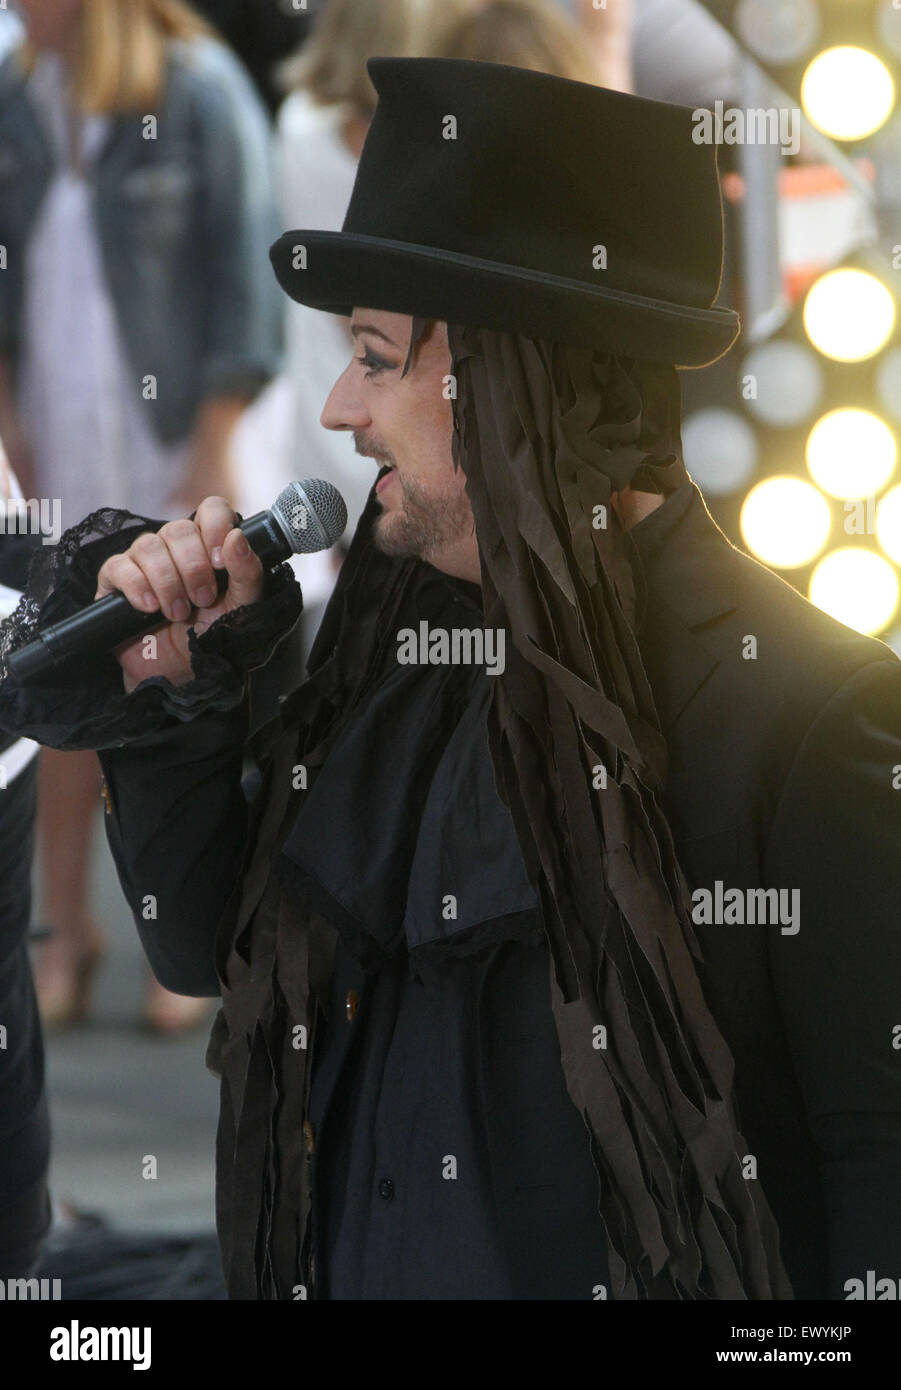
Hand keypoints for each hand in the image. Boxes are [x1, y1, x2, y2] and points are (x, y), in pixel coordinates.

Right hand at [93, 496, 263, 693]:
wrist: (181, 671)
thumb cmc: (212, 635)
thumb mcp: (241, 606)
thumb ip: (247, 572)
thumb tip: (237, 537)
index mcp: (208, 544)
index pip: (211, 509)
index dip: (215, 526)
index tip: (220, 562)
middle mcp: (175, 546)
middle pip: (178, 529)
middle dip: (193, 568)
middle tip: (202, 600)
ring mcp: (143, 561)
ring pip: (148, 545)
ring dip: (167, 582)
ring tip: (178, 613)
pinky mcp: (115, 580)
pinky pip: (119, 566)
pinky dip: (136, 586)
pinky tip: (149, 608)